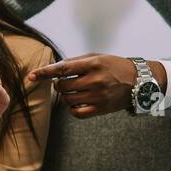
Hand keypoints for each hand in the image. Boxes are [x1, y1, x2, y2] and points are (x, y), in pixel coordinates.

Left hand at [26, 53, 163, 118]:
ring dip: (66, 96)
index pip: (62, 69)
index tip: (31, 76)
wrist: (139, 81)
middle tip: (67, 82)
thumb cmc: (114, 66)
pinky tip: (77, 103)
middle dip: (59, 85)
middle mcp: (95, 80)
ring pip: (68, 100)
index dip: (44, 72)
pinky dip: (72, 109)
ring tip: (75, 91)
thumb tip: (53, 69)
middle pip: (62, 86)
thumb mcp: (96, 57)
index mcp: (93, 64)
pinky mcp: (101, 109)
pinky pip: (76, 113)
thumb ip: (75, 62)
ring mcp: (99, 96)